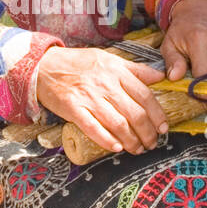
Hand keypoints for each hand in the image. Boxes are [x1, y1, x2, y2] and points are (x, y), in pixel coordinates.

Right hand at [36, 46, 167, 154]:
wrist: (43, 65)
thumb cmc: (78, 63)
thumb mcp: (109, 59)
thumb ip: (135, 69)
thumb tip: (161, 76)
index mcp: (117, 71)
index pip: (145, 95)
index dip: (157, 114)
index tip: (163, 127)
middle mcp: (105, 84)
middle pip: (135, 113)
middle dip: (147, 133)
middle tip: (151, 143)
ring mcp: (89, 97)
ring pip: (117, 123)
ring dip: (131, 140)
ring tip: (137, 149)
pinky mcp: (73, 109)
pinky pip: (93, 128)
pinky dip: (106, 140)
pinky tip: (116, 148)